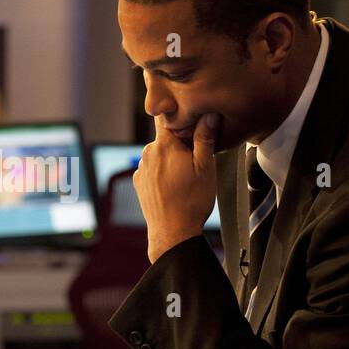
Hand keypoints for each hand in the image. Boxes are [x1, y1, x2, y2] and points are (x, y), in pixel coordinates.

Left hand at [134, 113, 219, 262]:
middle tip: (195, 159)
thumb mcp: (206, 168)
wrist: (173, 232)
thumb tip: (209, 115)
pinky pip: (152, 169)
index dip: (180, 116)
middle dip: (179, 143)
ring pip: (159, 154)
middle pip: (165, 138)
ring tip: (185, 177)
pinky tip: (174, 186)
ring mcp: (141, 169)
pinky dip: (162, 173)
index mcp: (164, 145)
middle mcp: (147, 153)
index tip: (190, 120)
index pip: (167, 117)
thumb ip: (205, 138)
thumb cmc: (192, 201)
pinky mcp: (139, 182)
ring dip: (170, 159)